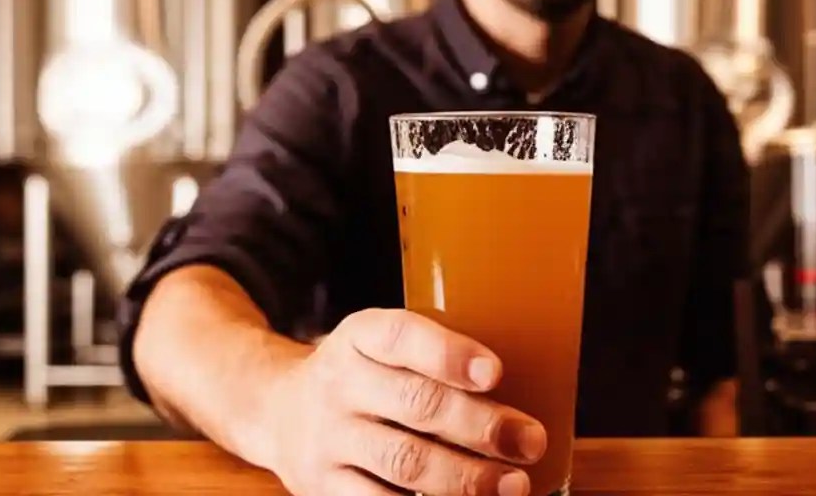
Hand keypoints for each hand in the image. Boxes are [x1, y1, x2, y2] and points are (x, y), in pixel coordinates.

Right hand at [257, 308, 547, 495]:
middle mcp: (339, 384)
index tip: (496, 372)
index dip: (448, 354)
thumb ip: (438, 357)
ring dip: (465, 478)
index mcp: (359, 336)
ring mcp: (328, 439)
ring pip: (403, 462)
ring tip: (513, 485)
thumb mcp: (384, 345)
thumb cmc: (365, 375)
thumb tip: (540, 380)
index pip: (401, 337)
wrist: (275, 408)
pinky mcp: (322, 488)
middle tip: (529, 440)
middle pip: (414, 404)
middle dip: (480, 426)